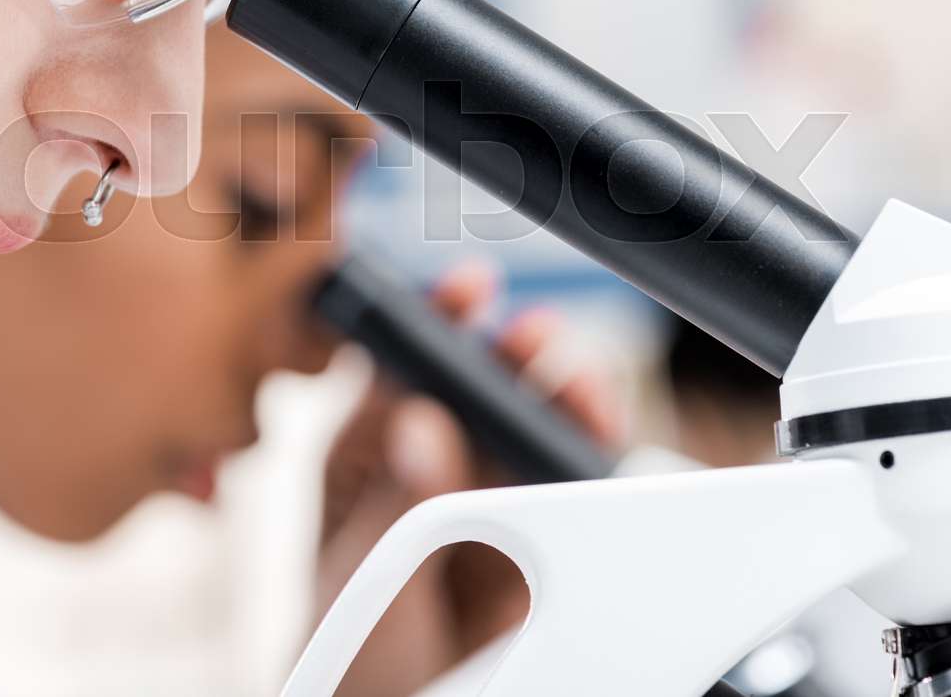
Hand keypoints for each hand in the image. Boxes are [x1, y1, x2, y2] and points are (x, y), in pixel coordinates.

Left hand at [313, 261, 625, 696]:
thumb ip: (391, 506)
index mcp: (362, 468)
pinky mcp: (538, 548)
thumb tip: (422, 423)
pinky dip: (589, 456)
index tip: (464, 291)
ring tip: (583, 384)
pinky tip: (600, 433)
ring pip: (526, 436)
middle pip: (472, 395)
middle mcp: (425, 476)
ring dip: (557, 399)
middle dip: (507, 356)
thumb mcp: (354, 582)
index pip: (396, 377)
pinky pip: (568, 490)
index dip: (431, 326)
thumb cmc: (351, 662)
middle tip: (536, 334)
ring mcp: (485, 510)